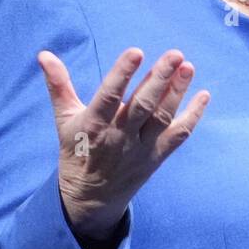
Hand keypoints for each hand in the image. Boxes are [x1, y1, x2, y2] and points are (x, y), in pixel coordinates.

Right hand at [39, 47, 209, 239]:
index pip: (109, 96)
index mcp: (94, 125)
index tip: (136, 51)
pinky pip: (179, 135)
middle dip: (159, 78)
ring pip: (162, 118)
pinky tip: (203, 95)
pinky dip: (193, 116)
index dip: (122, 74)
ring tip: (188, 67)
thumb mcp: (64, 119)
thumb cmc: (76, 150)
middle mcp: (119, 136)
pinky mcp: (157, 156)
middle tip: (175, 54)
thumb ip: (59, 85)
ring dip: (177, 92)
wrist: (90, 198)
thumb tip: (44, 54)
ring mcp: (141, 147)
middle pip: (143, 105)